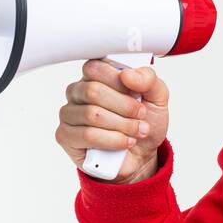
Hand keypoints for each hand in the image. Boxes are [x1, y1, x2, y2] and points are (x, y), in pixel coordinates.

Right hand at [55, 60, 169, 183]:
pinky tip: (125, 142)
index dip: (120, 82)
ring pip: (91, 114)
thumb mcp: (157, 97)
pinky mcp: (66, 136)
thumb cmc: (143, 122)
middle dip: (124, 106)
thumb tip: (127, 74)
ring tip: (137, 131)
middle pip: (93, 91)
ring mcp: (69, 113)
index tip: (137, 94)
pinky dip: (113, 140)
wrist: (142, 155)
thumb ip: (148, 79)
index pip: (96, 67)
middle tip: (140, 115)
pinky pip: (88, 135)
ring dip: (122, 125)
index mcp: (96, 75)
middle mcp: (78, 91)